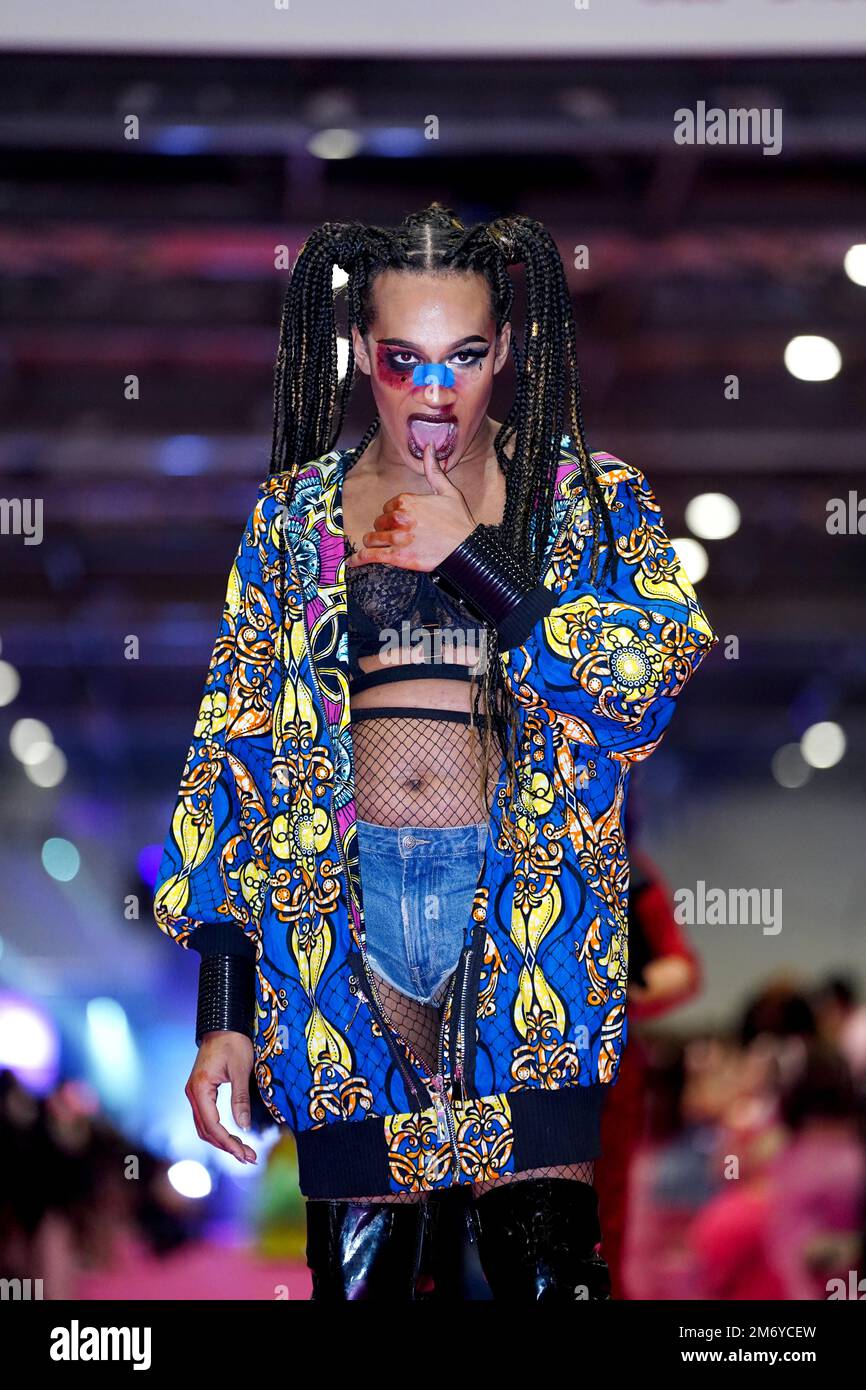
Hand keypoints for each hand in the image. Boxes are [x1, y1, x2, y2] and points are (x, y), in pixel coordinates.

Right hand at [185, 1031, 257, 1163]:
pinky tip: (234, 1137)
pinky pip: (206, 1118)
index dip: (228, 1143)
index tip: (245, 1154)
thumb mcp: (241, 1069)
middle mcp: (193, 1093)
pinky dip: (219, 1131)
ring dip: (223, 1141)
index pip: (212, 1125)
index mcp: (200, 1088)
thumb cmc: (233, 1042)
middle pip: (206, 1131)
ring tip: (244, 1152)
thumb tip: (243, 1126)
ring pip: (205, 1127)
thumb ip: (240, 1098)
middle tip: (249, 1158)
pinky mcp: (201, 1092)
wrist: (223, 1025)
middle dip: (227, 1147)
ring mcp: (195, 1093)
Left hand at [345, 441, 475, 570]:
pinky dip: (359, 559)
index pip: (387, 506)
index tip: (400, 520)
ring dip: (372, 541)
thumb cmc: (459, 521)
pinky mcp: (396, 557)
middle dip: (383, 528)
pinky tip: (352, 562)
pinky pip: (371, 556)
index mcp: (407, 500)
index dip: (392, 514)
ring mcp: (396, 538)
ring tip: (374, 546)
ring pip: (372, 538)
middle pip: (379, 522)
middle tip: (393, 534)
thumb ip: (433, 470)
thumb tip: (428, 447)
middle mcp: (399, 518)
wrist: (466, 548)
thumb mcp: (448, 491)